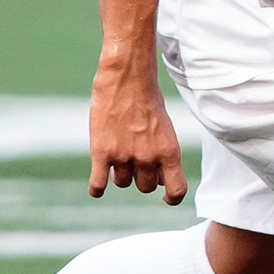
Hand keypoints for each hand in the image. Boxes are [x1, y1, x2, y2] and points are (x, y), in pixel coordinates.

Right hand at [87, 72, 188, 203]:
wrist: (127, 77)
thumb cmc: (148, 99)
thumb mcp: (164, 128)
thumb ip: (162, 155)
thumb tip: (158, 182)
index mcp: (169, 151)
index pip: (177, 190)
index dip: (171, 197)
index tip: (165, 196)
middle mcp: (148, 157)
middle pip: (144, 187)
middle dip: (140, 176)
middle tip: (135, 157)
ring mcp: (123, 156)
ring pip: (122, 183)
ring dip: (120, 173)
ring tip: (118, 151)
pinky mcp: (101, 152)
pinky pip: (98, 185)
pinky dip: (97, 188)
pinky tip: (98, 183)